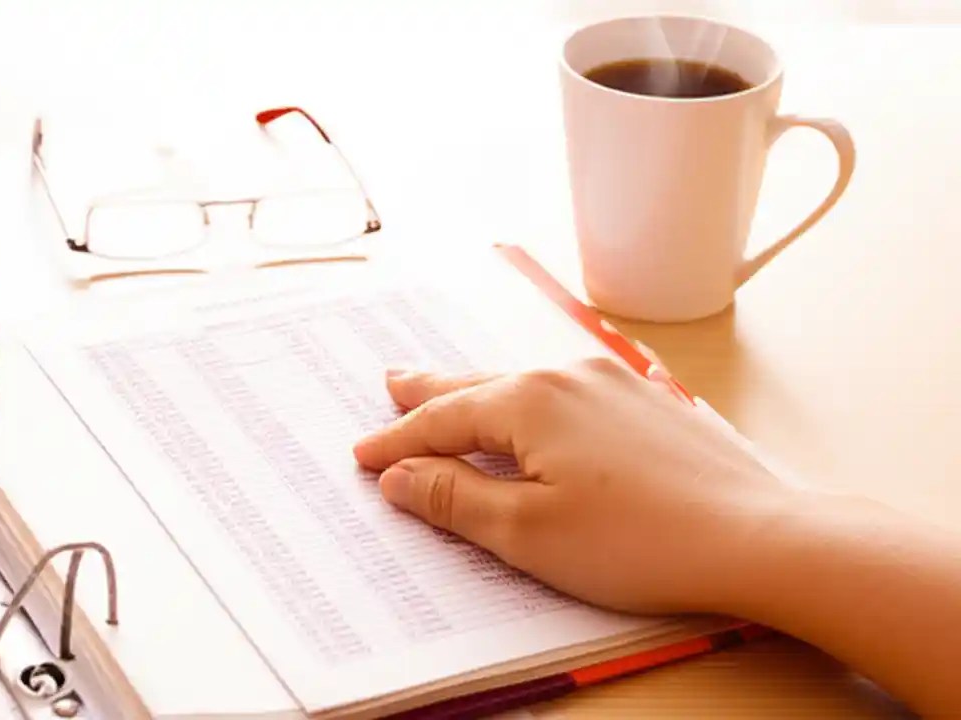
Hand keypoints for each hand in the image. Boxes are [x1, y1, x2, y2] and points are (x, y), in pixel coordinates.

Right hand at [353, 357, 801, 616]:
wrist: (758, 536)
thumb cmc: (640, 541)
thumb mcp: (526, 532)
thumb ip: (453, 498)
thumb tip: (399, 474)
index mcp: (528, 401)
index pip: (441, 421)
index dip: (397, 441)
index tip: (363, 454)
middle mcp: (567, 376)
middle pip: (478, 384)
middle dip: (429, 390)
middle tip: (391, 382)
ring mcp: (613, 383)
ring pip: (524, 382)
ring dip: (480, 390)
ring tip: (450, 387)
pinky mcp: (649, 401)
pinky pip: (568, 390)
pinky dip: (532, 398)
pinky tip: (535, 402)